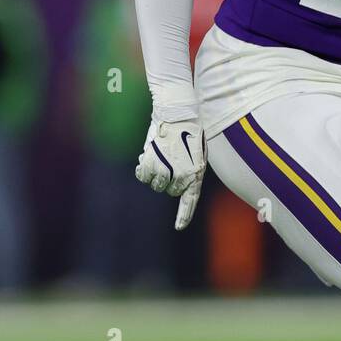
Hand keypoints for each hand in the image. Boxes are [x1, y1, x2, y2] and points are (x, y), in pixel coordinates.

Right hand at [135, 112, 206, 229]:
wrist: (179, 114)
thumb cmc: (189, 132)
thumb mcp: (196, 155)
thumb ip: (187, 172)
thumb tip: (170, 183)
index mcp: (196, 174)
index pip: (190, 200)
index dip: (184, 215)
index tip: (179, 226)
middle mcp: (182, 176)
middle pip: (170, 191)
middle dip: (168, 180)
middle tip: (170, 162)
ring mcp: (166, 171)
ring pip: (156, 184)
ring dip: (156, 173)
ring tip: (162, 156)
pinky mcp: (151, 163)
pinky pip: (143, 176)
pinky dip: (143, 169)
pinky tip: (149, 156)